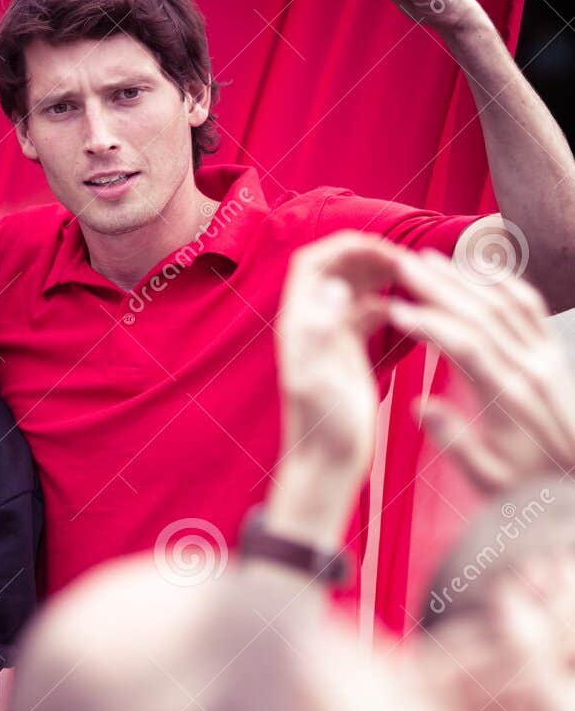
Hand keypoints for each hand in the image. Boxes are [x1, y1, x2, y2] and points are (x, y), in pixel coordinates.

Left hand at [268, 231, 397, 548]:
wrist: (327, 464)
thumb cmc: (324, 430)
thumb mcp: (320, 379)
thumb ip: (321, 331)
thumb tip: (331, 284)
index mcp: (299, 324)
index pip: (313, 262)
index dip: (345, 246)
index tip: (382, 248)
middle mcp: (311, 324)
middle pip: (333, 266)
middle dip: (366, 254)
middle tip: (404, 261)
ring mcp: (329, 337)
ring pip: (350, 286)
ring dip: (377, 274)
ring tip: (411, 277)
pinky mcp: (346, 352)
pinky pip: (365, 311)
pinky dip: (385, 302)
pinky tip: (408, 310)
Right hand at [384, 247, 574, 490]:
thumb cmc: (528, 483)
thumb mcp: (488, 480)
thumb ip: (455, 443)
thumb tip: (419, 406)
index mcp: (509, 398)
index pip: (466, 348)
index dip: (429, 326)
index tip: (396, 310)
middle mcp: (530, 368)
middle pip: (481, 314)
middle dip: (439, 287)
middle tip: (403, 266)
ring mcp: (544, 356)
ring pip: (503, 303)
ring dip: (464, 278)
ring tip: (429, 260)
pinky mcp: (552, 353)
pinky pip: (529, 307)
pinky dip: (502, 282)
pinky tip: (478, 270)